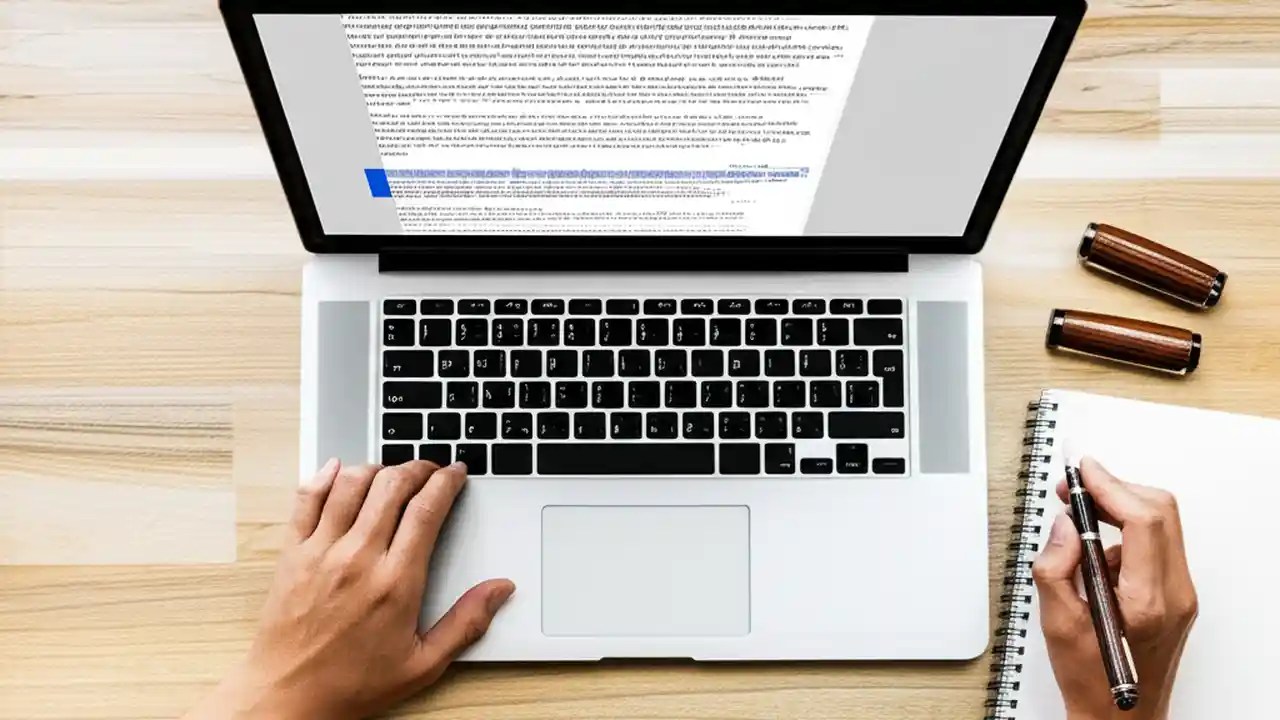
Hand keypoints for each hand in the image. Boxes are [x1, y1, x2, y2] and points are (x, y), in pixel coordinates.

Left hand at [184, 459, 513, 719]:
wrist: (289, 698)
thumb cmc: (353, 686)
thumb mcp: (423, 664)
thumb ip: (466, 622)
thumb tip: (500, 589)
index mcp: (396, 582)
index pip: (427, 510)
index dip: (447, 482)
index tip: (456, 473)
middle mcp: (358, 558)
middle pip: (393, 486)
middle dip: (417, 467)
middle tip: (429, 468)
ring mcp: (321, 552)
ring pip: (352, 483)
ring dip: (377, 467)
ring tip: (391, 472)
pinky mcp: (292, 554)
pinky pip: (306, 499)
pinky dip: (324, 477)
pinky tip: (338, 470)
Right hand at [1032, 457, 1196, 719]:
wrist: (1120, 716)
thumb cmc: (1092, 681)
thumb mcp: (1058, 623)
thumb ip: (1056, 568)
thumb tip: (1064, 526)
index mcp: (1148, 601)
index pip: (1142, 521)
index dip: (1110, 486)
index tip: (1082, 472)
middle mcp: (1174, 594)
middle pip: (1160, 512)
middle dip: (1114, 489)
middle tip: (1074, 489)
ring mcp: (1180, 594)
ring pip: (1161, 524)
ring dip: (1120, 509)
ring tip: (1078, 520)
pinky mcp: (1175, 594)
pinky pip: (1156, 545)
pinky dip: (1124, 533)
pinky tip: (1095, 555)